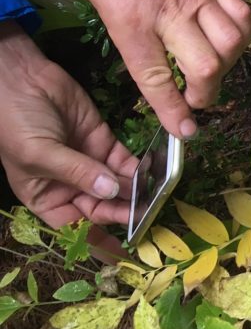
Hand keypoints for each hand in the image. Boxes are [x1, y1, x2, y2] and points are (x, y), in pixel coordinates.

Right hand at [0, 22, 135, 238]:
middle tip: (150, 212)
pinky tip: (156, 171)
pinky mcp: (104, 141)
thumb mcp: (40, 153)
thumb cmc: (15, 121)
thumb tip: (109, 192)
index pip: (75, 226)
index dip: (98, 239)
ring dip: (138, 190)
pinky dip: (141, 167)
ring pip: (119, 184)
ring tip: (158, 194)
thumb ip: (76, 173)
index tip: (123, 251)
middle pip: (103, 207)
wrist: (19, 77)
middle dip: (126, 211)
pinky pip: (126, 160)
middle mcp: (70, 185)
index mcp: (46, 197)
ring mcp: (89, 162)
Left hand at [69, 0, 250, 137]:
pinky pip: (241, 13)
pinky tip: (228, 37)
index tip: (186, 130)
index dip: (173, 110)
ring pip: (232, 43)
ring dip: (227, 66)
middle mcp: (170, 12)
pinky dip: (241, 32)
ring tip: (213, 69)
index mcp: (130, 19)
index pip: (157, 77)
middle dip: (205, 94)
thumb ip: (117, 20)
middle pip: (206, 67)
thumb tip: (140, 37)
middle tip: (197, 99)